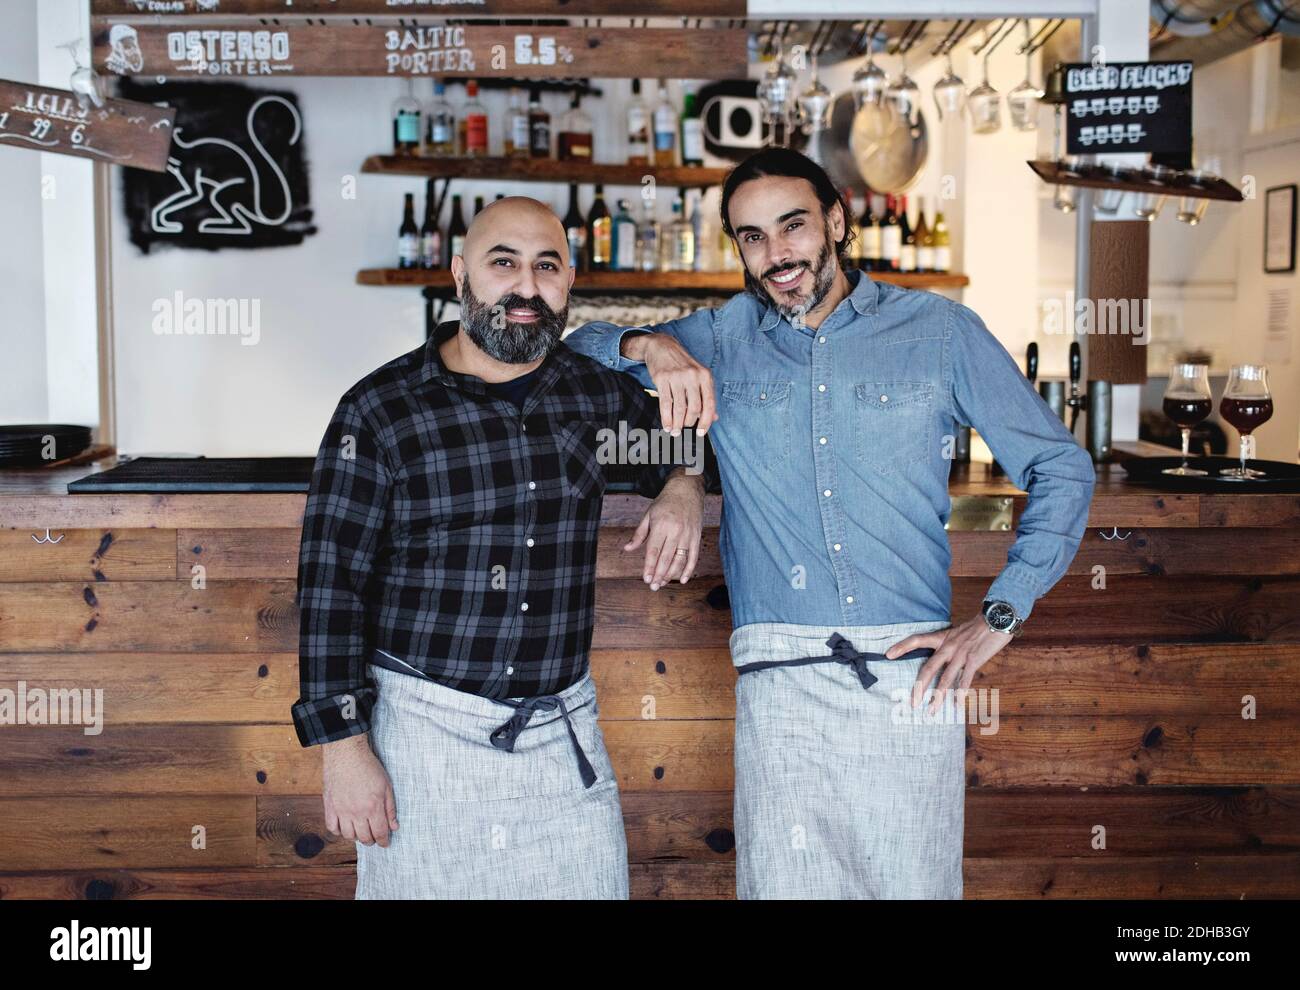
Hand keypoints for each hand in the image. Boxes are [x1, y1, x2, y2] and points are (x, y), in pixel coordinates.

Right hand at [322, 733, 398, 847]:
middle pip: (365, 837)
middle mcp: (357, 812)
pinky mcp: (330, 806)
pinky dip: (339, 831)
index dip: (384, 841)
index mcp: (373, 807)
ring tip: (361, 831)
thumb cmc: (368, 767)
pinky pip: (332, 828)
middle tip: (374, 837)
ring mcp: (341, 811)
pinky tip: (345, 827)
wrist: (346, 754)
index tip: (385, 843)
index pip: (380, 833)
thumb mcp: (386, 785)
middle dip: (372, 841)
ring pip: (348, 836)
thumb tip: (394, 826)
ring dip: (356, 837)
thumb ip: (390, 808)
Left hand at [624, 468, 704, 589]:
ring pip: (680, 560)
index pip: (654, 551)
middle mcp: (675, 531)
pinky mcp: (697, 537)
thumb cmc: (665, 502)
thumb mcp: (649, 515)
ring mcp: (687, 535)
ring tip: (662, 583)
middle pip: (666, 558)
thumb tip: (628, 549)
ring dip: (671, 574)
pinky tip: (682, 579)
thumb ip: (639, 534)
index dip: (649, 566)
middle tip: (653, 587)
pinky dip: (689, 569)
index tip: (645, 578)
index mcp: (661, 525)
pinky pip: (694, 557)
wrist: (687, 489)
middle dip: (658, 574)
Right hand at [625, 332, 717, 436]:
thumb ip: (706, 396)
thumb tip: (714, 417)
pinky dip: (666, 418)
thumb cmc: (682, 365)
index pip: (709, 404)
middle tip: (684, 430)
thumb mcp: (698, 376)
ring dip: (677, 424)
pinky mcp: (662, 379)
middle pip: (694, 408)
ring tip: (674, 431)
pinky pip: (665, 403)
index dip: (706, 421)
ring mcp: (677, 377)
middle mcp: (693, 376)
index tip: (701, 433)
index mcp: (705, 376)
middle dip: (689, 423)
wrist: (662, 346)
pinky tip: (666, 425)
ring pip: (679, 408)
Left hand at [886, 613, 1015, 714]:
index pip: (916, 640)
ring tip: (932, 710)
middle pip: (928, 668)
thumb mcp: (957, 633)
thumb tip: (941, 658)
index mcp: (941, 638)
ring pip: (945, 679)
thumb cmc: (978, 627)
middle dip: (919, 687)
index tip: (888, 655)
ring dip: (938, 697)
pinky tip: (957, 705)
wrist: (996, 618)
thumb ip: (947, 645)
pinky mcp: (974, 660)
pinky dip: (960, 693)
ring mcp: (960, 654)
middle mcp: (948, 646)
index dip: (901, 647)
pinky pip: (965, 680)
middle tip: (912, 703)